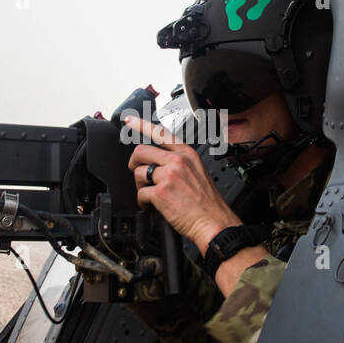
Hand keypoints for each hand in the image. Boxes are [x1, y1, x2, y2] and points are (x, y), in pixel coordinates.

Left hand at [123, 113, 239, 253]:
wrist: (214, 223)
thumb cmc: (208, 204)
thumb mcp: (198, 173)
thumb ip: (179, 163)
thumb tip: (159, 164)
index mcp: (187, 154)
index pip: (160, 133)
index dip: (141, 125)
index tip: (129, 119)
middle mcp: (177, 161)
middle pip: (142, 151)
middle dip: (134, 163)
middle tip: (136, 173)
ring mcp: (168, 175)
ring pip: (138, 172)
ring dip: (140, 186)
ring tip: (150, 195)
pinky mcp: (160, 192)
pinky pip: (140, 193)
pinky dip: (143, 202)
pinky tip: (151, 206)